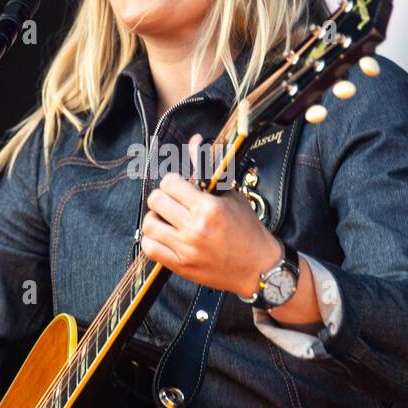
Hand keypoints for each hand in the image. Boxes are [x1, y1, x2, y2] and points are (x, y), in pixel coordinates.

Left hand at [140, 134, 280, 297]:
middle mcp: (195, 228)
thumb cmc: (248, 231)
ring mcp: (186, 249)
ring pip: (149, 225)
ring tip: (168, 220)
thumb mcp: (231, 195)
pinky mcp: (181, 266)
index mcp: (209, 208)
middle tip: (173, 202)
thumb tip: (195, 140)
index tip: (180, 187)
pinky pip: (150, 249)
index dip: (173, 182)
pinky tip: (164, 236)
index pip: (170, 183)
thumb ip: (208, 167)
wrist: (259, 268)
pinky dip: (152, 240)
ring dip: (156, 219)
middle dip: (163, 197)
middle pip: (156, 200)